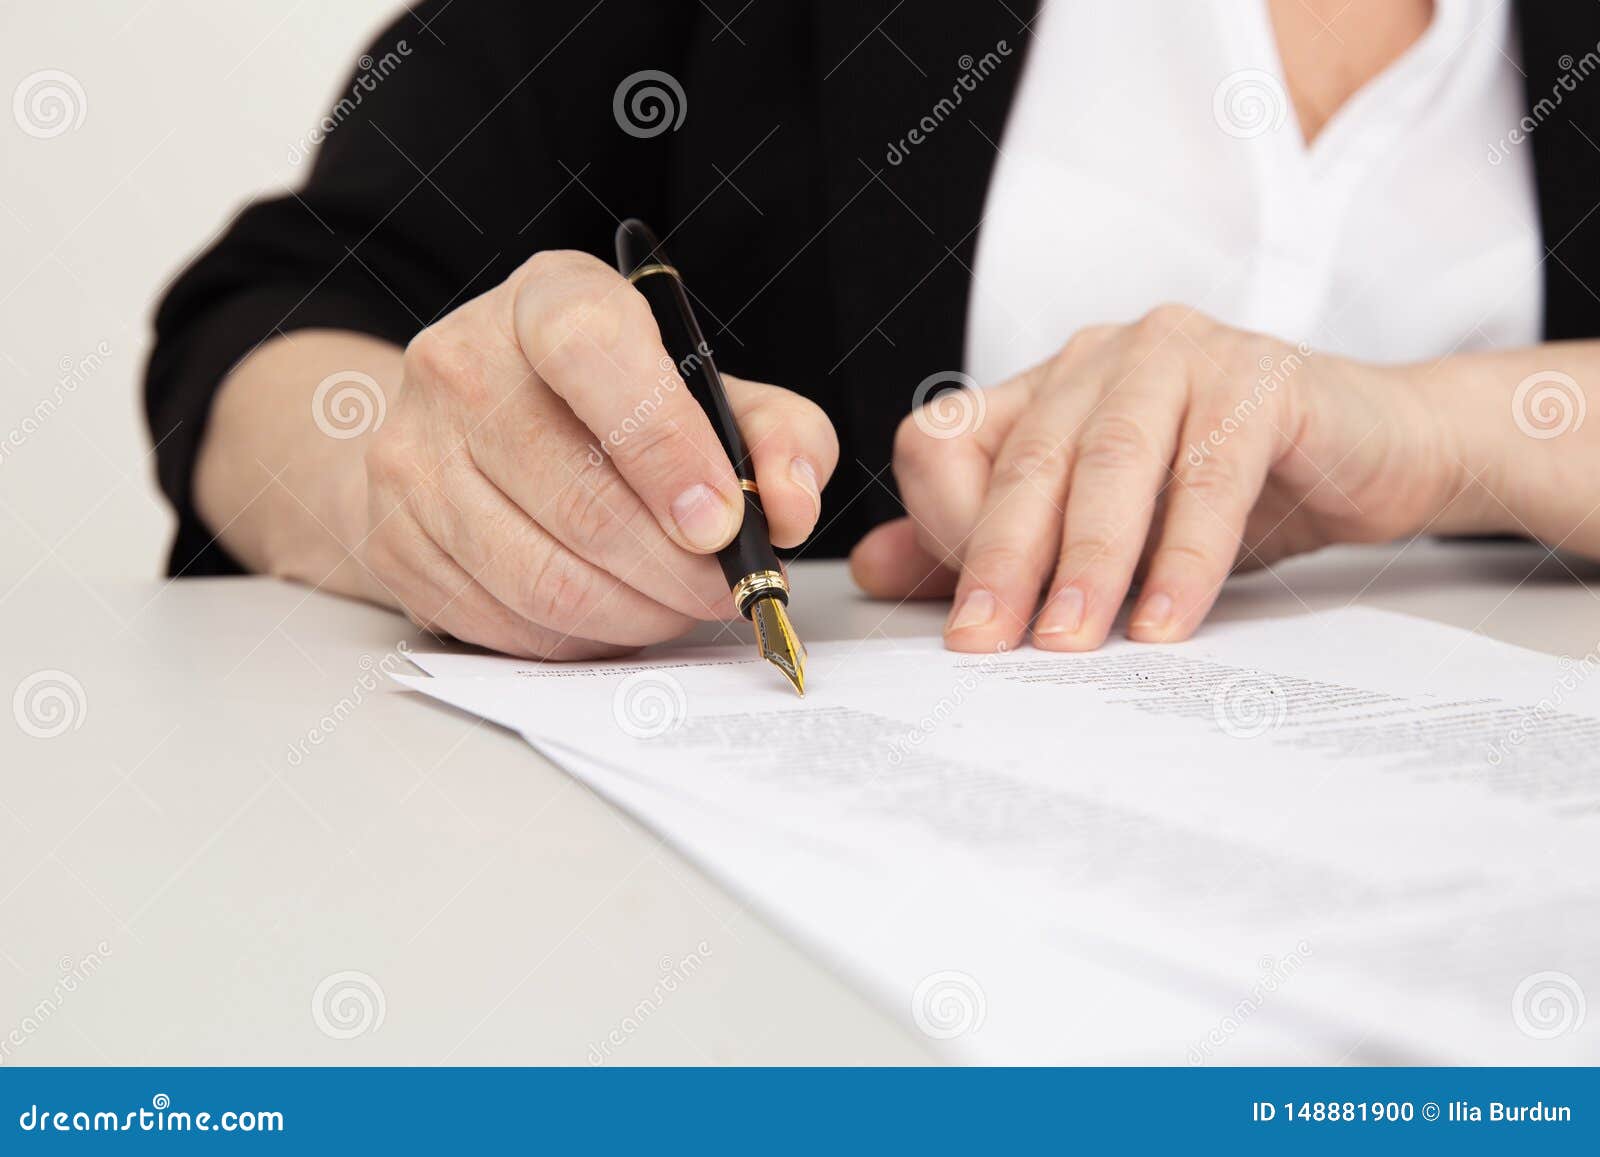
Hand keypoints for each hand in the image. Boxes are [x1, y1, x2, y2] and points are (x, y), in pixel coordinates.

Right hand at [360, 250, 837, 658]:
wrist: (470, 426)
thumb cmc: (609, 404)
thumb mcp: (706, 388)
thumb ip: (776, 434)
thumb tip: (791, 504)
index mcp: (546, 300)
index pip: (594, 352)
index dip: (666, 445)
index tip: (723, 519)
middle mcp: (461, 364)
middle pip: (577, 493)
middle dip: (676, 567)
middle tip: (726, 589)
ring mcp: (412, 453)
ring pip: (541, 574)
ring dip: (636, 612)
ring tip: (679, 605)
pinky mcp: (391, 536)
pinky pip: (502, 620)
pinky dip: (578, 636)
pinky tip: (615, 613)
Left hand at [851, 305, 1475, 650]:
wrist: (1372, 453)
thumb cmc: (1228, 494)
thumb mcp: (1099, 532)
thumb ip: (986, 545)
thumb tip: (873, 570)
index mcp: (1042, 389)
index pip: (943, 442)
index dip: (944, 527)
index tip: (969, 618)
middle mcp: (1098, 359)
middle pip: (1024, 459)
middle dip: (1001, 559)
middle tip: (987, 645)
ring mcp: (1179, 354)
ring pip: (1111, 462)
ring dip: (1088, 560)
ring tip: (1073, 641)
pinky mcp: (1260, 375)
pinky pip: (1210, 473)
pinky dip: (1185, 554)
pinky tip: (1167, 619)